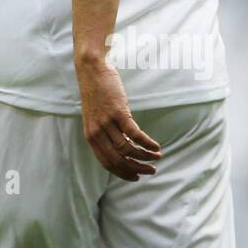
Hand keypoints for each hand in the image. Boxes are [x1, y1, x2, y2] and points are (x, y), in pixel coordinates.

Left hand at [76, 58, 161, 181]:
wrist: (92, 70)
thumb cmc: (96, 93)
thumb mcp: (96, 118)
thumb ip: (105, 133)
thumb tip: (124, 149)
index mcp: (90, 136)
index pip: (107, 163)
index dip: (123, 173)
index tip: (136, 177)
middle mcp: (97, 132)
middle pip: (118, 160)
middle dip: (137, 168)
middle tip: (150, 171)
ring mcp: (107, 122)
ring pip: (128, 149)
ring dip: (145, 156)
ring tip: (156, 157)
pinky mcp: (118, 112)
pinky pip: (135, 134)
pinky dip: (147, 143)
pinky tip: (155, 146)